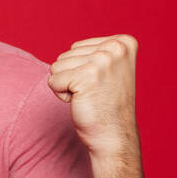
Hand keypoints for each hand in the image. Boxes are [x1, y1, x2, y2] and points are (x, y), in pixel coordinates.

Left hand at [47, 34, 139, 159]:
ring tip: (89, 96)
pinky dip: (61, 95)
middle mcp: (116, 47)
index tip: (100, 83)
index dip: (81, 69)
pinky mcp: (86, 76)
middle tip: (94, 92)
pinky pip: (52, 81)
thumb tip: (72, 48)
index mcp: (123, 42)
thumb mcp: (108, 70)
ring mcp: (102, 60)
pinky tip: (82, 102)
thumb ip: (94, 54)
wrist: (115, 135)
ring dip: (67, 85)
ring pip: (56, 67)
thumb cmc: (107, 105)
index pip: (77, 47)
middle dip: (72, 76)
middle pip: (65, 55)